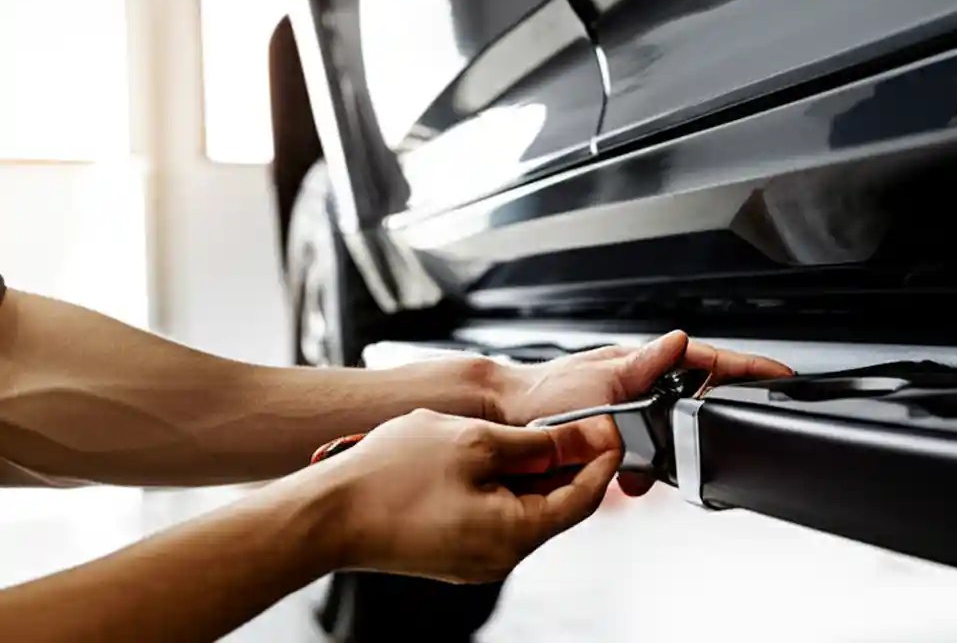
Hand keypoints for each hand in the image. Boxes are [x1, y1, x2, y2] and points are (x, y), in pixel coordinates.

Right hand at [322, 409, 619, 582]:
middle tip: (568, 421)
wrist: (326, 514)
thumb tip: (576, 440)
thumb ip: (534, 444)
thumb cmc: (388, 479)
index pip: (585, 495)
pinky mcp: (456, 552)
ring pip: (527, 507)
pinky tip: (489, 455)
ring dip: (532, 470)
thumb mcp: (476, 441)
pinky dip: (504, 484)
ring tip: (520, 432)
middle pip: (559, 503)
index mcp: (516, 533)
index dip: (601, 455)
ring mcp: (477, 558)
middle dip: (567, 460)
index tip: (606, 426)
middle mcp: (502, 556)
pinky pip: (497, 515)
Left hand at [490, 331, 792, 494]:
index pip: (711, 362)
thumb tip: (680, 341)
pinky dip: (641, 470)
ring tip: (649, 469)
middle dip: (706, 423)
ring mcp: (632, 408)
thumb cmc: (544, 394)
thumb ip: (645, 364)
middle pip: (699, 401)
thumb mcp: (601, 378)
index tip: (783, 375)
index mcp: (646, 363)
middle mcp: (643, 382)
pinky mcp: (618, 434)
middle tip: (723, 438)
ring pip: (672, 434)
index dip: (749, 370)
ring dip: (664, 456)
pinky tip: (629, 480)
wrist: (507, 418)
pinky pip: (647, 455)